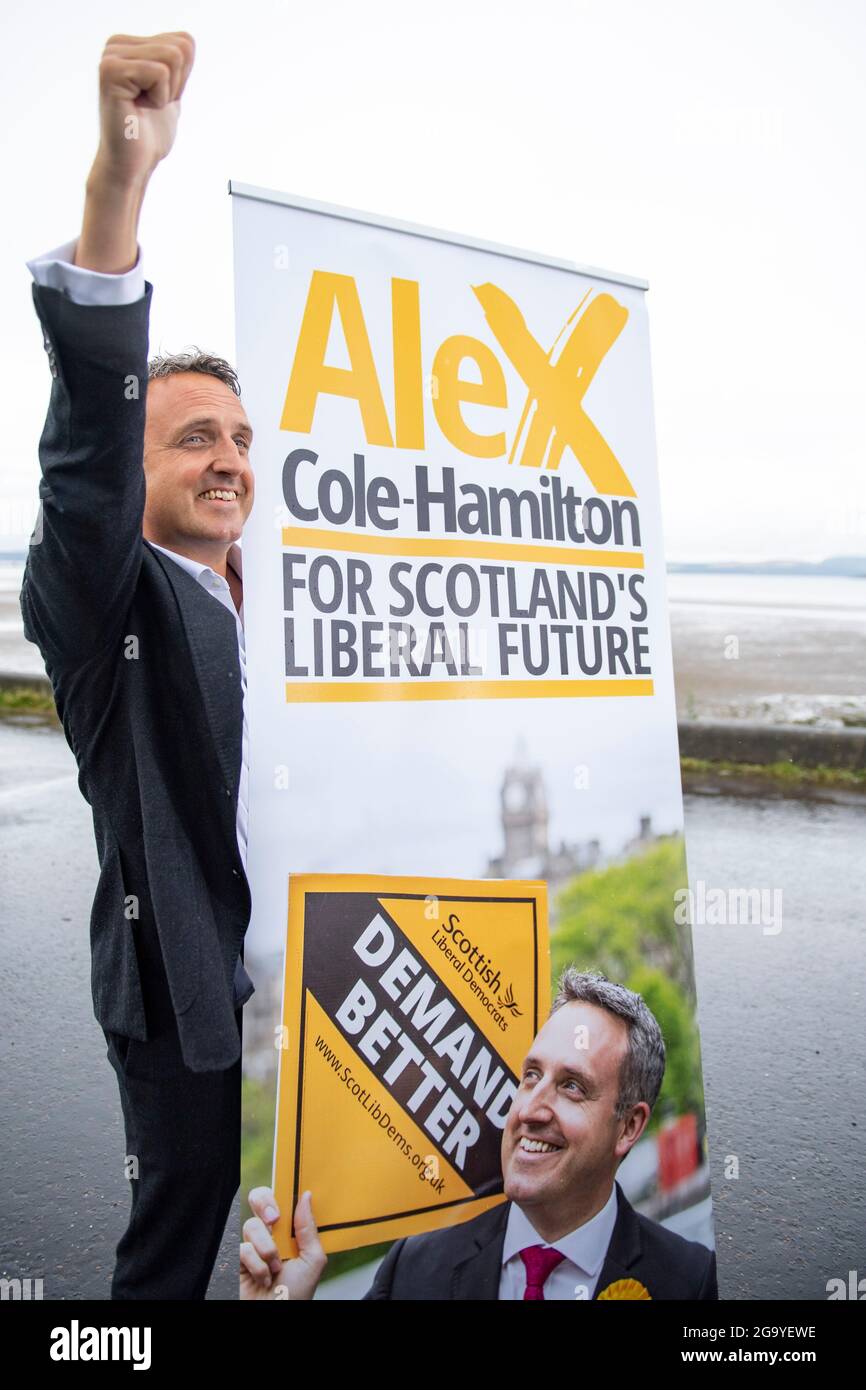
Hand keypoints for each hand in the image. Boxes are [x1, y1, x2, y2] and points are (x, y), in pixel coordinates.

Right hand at [75, 32, 194, 273]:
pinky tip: (138, 109)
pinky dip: (158, 98)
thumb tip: (187, 42)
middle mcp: (116, 45)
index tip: (157, 99)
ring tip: (143, 107)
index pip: (184, 42)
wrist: (132, 165)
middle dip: (176, 85)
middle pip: (179, 47)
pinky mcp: (111, 72)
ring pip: (171, 58)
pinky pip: (159, 73)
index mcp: (129, 45)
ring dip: (166, 92)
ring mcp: (111, 57)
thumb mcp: (171, 92)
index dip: (181, 78)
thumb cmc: (147, 135)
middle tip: (150, 106)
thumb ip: (177, 66)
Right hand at [240, 1186, 326, 1300]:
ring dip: (267, 1250)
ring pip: (252, 1225)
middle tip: (275, 1220)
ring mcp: (251, 1246)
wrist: (276, 1316)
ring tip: (275, 1269)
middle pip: (258, 1198)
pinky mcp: (235, 1259)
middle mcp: (268, 1234)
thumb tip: (306, 1196)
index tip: (285, 1207)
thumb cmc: (296, 1294)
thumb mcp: (313, 1260)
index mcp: (287, 1231)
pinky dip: (256, 1266)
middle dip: (264, 1203)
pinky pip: (242, 1248)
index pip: (280, 1200)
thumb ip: (308, 1228)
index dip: (279, 1195)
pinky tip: (263, 1279)